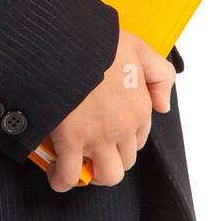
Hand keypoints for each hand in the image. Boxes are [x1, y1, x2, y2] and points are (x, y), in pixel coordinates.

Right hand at [45, 30, 175, 191]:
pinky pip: (70, 175)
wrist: (66, 40)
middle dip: (111, 159)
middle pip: (125, 161)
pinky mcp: (71, 140)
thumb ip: (160, 75)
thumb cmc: (98, 42)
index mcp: (140, 107)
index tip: (109, 132)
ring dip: (93, 174)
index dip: (124, 138)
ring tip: (80, 164)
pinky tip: (57, 173)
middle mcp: (123, 126)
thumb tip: (163, 105)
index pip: (139, 138)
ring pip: (106, 175)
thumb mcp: (139, 49)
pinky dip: (63, 180)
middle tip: (93, 150)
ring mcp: (98, 136)